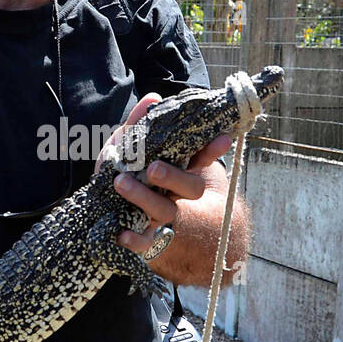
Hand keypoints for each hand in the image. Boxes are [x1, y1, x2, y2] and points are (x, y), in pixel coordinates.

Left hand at [99, 94, 233, 254]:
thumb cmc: (132, 175)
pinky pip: (144, 243)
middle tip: (153, 168)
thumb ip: (142, 124)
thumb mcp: (133, 147)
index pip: (201, 161)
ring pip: (164, 212)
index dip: (212, 151)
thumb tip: (153, 98)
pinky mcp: (146, 239)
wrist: (120, 217)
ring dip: (144, 198)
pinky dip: (133, 241)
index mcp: (180, 172)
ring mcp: (163, 218)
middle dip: (173, 177)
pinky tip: (120, 234)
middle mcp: (177, 196)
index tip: (222, 138)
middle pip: (190, 189)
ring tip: (120, 182)